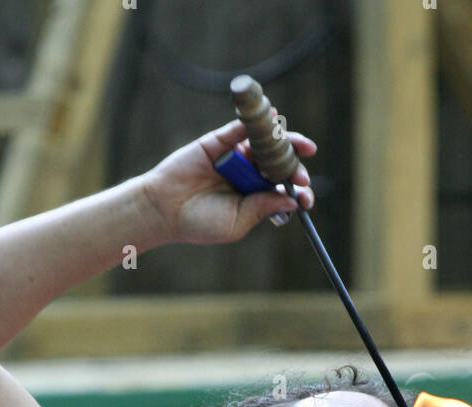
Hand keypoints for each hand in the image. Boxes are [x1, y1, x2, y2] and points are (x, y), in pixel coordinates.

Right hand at [140, 119, 315, 246]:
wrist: (165, 209)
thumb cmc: (200, 223)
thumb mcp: (238, 222)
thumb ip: (263, 208)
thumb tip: (294, 200)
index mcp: (255, 196)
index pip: (283, 189)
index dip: (298, 190)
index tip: (307, 196)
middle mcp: (249, 174)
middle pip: (279, 163)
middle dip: (294, 165)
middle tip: (301, 173)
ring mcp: (235, 156)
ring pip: (265, 143)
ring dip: (283, 141)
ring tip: (300, 145)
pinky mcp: (220, 141)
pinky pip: (241, 127)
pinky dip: (257, 121)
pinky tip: (273, 117)